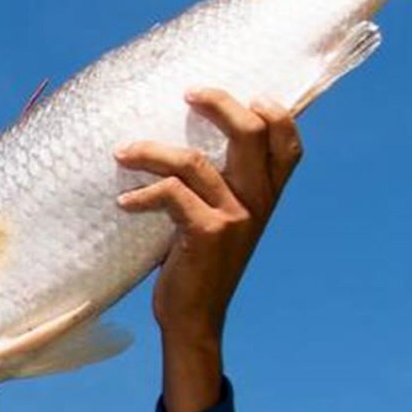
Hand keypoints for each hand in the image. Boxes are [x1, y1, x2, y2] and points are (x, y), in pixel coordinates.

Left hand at [115, 89, 302, 411]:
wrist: (193, 318)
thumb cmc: (198, 265)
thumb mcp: (220, 222)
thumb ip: (219, 187)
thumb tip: (185, 142)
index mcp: (266, 198)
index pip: (289, 145)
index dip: (275, 113)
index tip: (245, 95)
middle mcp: (258, 203)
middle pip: (251, 133)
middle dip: (220, 104)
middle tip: (188, 93)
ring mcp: (235, 217)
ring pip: (193, 162)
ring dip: (151, 152)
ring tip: (123, 153)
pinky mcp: (207, 232)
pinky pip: (170, 194)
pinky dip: (142, 194)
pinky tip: (125, 203)